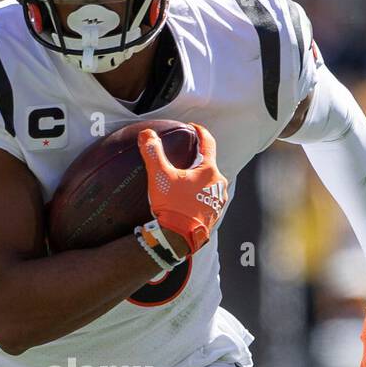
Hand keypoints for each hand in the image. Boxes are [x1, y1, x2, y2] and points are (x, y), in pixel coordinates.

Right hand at [137, 124, 227, 257]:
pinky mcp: (213, 215)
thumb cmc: (172, 207)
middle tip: (184, 159)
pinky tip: (188, 199)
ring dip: (199, 180)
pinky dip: (199, 195)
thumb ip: (153, 153)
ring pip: (209, 183)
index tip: (194, 127)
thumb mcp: (160, 177)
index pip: (208, 143)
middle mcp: (218, 185)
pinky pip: (208, 199)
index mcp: (209, 171)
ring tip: (184, 181)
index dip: (200, 132)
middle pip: (209, 165)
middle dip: (197, 160)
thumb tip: (147, 135)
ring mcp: (218, 202)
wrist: (177, 239)